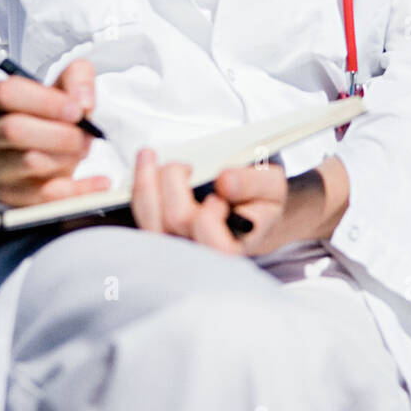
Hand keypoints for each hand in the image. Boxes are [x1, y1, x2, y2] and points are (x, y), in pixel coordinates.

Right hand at [0, 58, 111, 207]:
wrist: (53, 152)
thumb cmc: (53, 115)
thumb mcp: (67, 84)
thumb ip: (78, 77)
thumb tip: (83, 102)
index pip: (8, 94)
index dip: (46, 101)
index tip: (76, 110)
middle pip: (13, 130)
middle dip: (59, 133)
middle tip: (84, 136)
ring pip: (30, 162)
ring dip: (67, 157)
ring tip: (82, 151)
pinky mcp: (9, 195)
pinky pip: (44, 195)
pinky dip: (78, 189)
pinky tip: (99, 182)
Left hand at [130, 149, 288, 254]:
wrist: (250, 216)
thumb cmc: (260, 203)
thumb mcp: (272, 188)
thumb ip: (255, 184)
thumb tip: (225, 182)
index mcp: (233, 250)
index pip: (214, 246)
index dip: (210, 216)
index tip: (220, 189)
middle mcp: (200, 255)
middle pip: (176, 221)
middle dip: (175, 182)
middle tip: (185, 166)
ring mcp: (175, 248)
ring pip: (150, 219)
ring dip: (146, 180)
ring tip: (150, 155)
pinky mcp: (157, 236)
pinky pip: (139, 213)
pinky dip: (137, 186)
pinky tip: (144, 164)